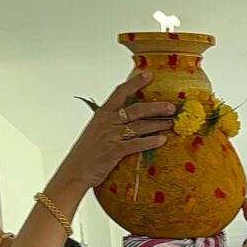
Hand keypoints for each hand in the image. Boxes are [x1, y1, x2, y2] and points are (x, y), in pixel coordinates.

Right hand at [59, 75, 175, 188]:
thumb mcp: (96, 131)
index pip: (120, 92)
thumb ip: (111, 122)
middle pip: (136, 110)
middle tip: (171, 107)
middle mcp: (107, 122)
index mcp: (102, 114)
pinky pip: (136, 144)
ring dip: (158, 124)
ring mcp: (111, 136)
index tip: (149, 75)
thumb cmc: (86, 153)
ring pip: (139, 126)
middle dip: (156, 108)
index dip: (135, 83)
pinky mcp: (114, 152)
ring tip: (171, 123)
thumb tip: (129, 117)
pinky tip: (162, 140)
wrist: (75, 171)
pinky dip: (150, 142)